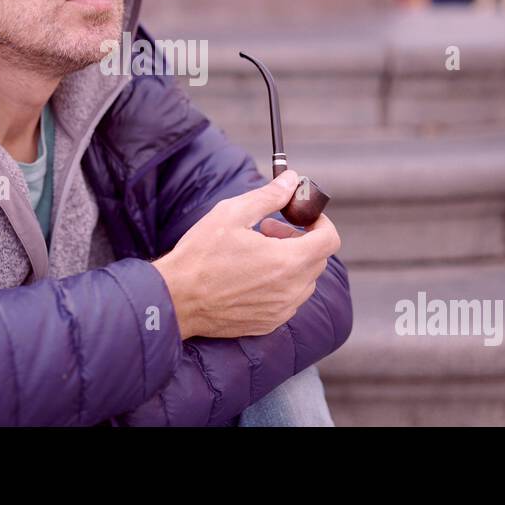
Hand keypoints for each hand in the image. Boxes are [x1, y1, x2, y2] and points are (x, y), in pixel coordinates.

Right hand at [152, 170, 341, 340]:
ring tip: (256, 251)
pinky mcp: (268, 323)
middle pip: (317, 259)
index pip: (329, 239)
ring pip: (303, 281)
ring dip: (289, 262)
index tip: (302, 217)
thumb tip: (290, 180)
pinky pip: (288, 299)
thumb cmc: (200, 256)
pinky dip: (279, 283)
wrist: (175, 300)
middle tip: (268, 228)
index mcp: (287, 262)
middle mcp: (291, 290)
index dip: (320, 222)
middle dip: (299, 239)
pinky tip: (249, 275)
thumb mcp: (232, 214)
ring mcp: (281, 310)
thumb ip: (268, 196)